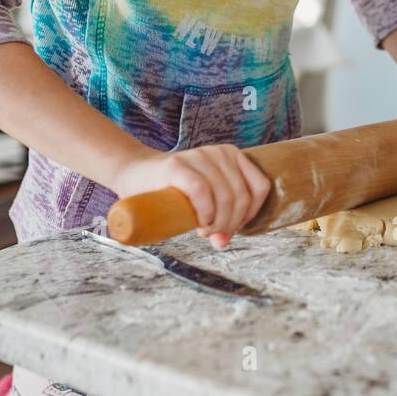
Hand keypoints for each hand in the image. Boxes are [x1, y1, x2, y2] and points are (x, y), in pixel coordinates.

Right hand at [112, 144, 269, 249]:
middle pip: (241, 196)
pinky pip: (202, 190)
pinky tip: (199, 222)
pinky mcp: (177, 165)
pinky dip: (205, 211)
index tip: (232, 226)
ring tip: (203, 230)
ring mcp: (199, 156)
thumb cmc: (174, 192)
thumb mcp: (205, 203)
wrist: (136, 175)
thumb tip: (223, 242)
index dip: (250, 213)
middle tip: (212, 233)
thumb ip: (219, 220)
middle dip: (230, 223)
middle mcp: (220, 153)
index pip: (260, 187)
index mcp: (233, 157)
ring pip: (225, 196)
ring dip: (217, 222)